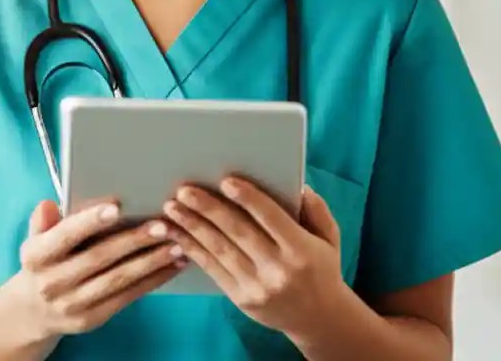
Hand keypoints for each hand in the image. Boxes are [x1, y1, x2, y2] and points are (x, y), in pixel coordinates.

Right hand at [11, 199, 187, 340]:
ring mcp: (72, 304)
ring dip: (151, 262)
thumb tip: (49, 204)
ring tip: (176, 245)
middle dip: (133, 240)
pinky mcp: (92, 319)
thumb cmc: (43, 264)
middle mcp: (52, 282)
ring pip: (118, 279)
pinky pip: (127, 297)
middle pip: (98, 258)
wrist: (33, 311)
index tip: (116, 207)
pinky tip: (171, 266)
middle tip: (162, 225)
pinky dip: (152, 280)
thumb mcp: (35, 240)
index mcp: (36, 256)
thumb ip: (44, 221)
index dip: (89, 222)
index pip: (65, 236)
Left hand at [163, 179, 349, 336]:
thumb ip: (316, 210)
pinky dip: (193, 249)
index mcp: (302, 251)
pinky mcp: (242, 299)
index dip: (249, 199)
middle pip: (238, 232)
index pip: (272, 219)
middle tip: (185, 190)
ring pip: (220, 250)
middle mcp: (278, 270)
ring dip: (192, 226)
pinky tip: (177, 233)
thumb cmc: (321, 268)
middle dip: (208, 209)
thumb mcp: (329, 238)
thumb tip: (298, 184)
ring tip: (172, 208)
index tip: (226, 181)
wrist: (319, 319)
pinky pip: (213, 269)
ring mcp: (258, 286)